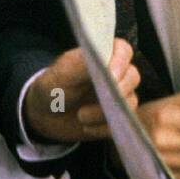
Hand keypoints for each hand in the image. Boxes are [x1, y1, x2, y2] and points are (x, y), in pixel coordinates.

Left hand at [24, 38, 139, 142]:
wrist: (46, 114)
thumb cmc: (54, 85)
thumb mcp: (63, 72)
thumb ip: (82, 63)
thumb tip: (102, 59)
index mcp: (104, 55)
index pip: (123, 50)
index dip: (121, 61)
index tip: (111, 75)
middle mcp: (116, 73)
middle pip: (133, 77)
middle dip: (117, 90)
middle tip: (100, 98)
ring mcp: (118, 96)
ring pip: (129, 103)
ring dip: (104, 112)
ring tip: (81, 116)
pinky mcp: (115, 117)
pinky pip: (120, 124)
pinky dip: (102, 128)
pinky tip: (86, 127)